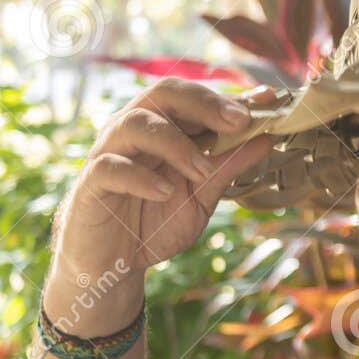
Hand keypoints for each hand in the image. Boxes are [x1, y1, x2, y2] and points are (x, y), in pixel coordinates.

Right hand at [48, 80, 273, 300]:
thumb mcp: (201, 196)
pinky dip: (141, 177)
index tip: (267, 101)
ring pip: (137, 124)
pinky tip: (164, 192)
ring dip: (176, 144)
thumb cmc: (154, 221)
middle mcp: (135, 130)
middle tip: (239, 122)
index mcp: (163, 128)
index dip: (228, 97)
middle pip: (163, 94)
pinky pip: (111, 167)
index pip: (193, 97)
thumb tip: (266, 139)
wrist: (113, 265)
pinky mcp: (91, 182)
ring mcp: (109, 152)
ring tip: (201, 171)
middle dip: (204, 104)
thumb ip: (228, 167)